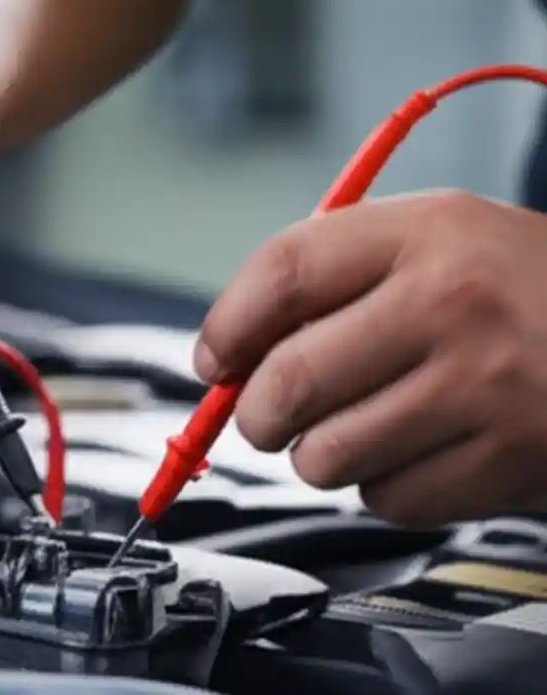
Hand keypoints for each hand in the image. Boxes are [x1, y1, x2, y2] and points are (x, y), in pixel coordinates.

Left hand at [195, 190, 546, 526]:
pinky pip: (386, 500)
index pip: (284, 271)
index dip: (227, 326)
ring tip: (365, 427)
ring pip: (325, 455)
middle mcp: (456, 302)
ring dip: (323, 454)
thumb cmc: (520, 292)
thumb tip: (227, 357)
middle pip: (288, 379)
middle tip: (269, 415)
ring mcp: (487, 387)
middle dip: (256, 413)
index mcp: (429, 231)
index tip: (214, 360)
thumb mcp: (439, 243)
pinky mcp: (509, 461)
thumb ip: (332, 281)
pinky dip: (386, 487)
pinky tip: (424, 450)